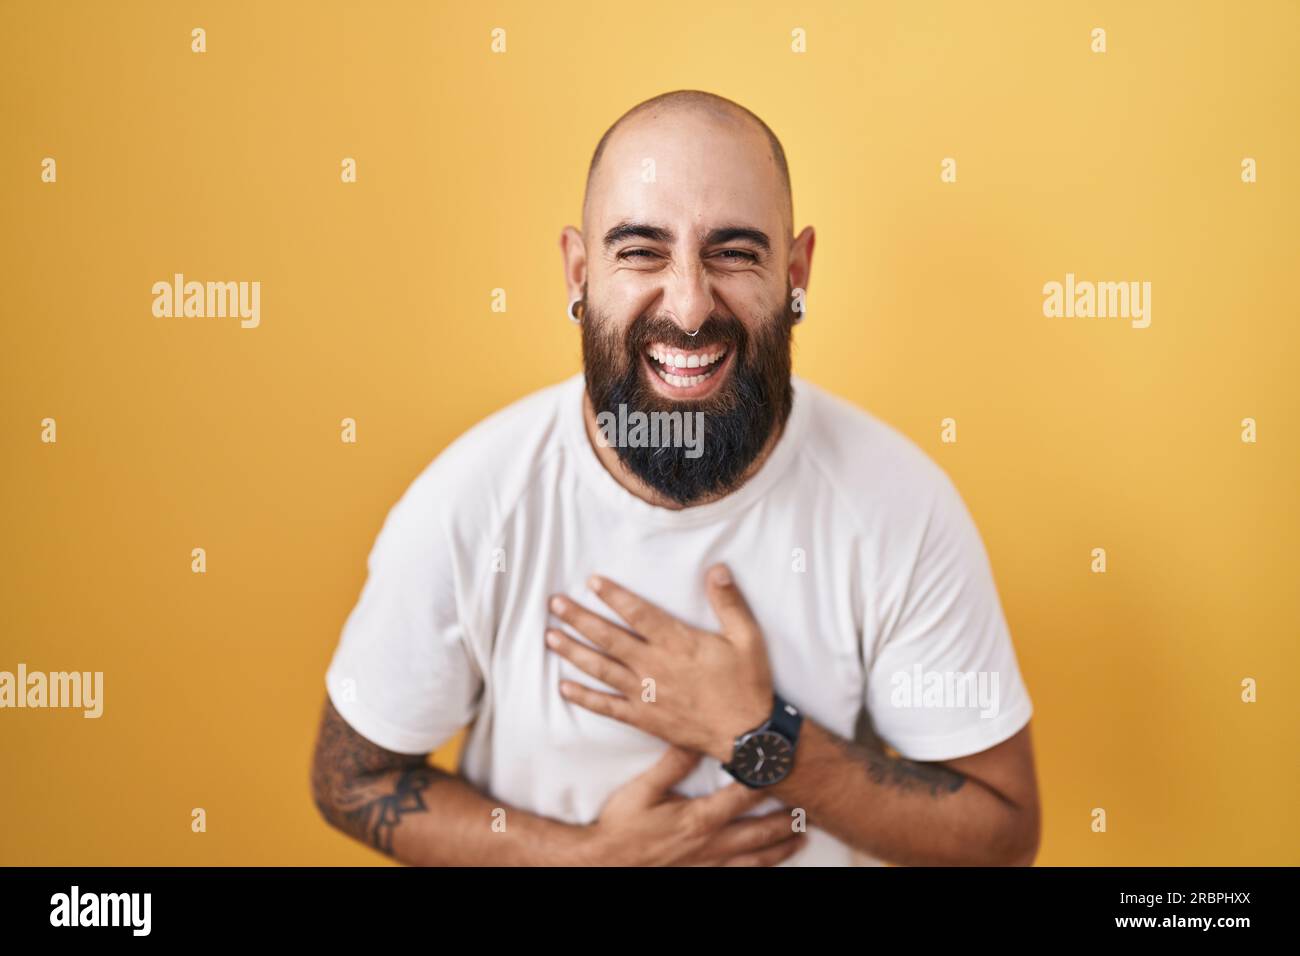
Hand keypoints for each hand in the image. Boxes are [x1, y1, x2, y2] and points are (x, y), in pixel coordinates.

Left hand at [546, 563, 773, 763]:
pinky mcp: (644, 718)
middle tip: (554, 604)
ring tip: (550, 636)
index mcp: (678, 643)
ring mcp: (646, 694)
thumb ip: (729, 602)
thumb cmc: (749, 684)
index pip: (638, 613)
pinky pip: (607, 707)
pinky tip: (563, 687)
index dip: (613, 596)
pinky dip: (584, 697)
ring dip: (573, 652)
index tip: (592, 581)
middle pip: (609, 638)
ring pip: (601, 669)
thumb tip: (716, 569)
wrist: (748, 736)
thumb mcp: (747, 638)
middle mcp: (655, 666)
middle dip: (579, 619)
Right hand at [577, 744, 806, 865]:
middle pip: (762, 832)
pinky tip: (770, 865)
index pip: (745, 796)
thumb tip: (696, 737)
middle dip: (788, 819)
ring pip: (756, 858)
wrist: (603, 864)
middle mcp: (711, 844)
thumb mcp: (643, 789)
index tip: (786, 767)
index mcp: (700, 819)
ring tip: (802, 837)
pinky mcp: (703, 877)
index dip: (768, 780)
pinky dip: (760, 869)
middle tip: (811, 808)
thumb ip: (673, 763)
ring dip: (781, 847)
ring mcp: (709, 865)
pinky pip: (739, 874)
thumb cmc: (621, 826)